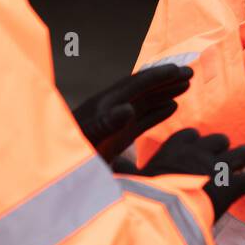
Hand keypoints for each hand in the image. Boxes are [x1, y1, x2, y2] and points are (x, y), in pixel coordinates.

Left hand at [71, 64, 193, 160]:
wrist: (55, 173)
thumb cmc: (69, 156)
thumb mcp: (87, 139)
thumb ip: (107, 123)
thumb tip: (129, 107)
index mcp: (104, 106)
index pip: (136, 85)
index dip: (158, 76)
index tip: (180, 70)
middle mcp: (111, 110)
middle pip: (143, 89)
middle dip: (166, 80)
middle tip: (190, 73)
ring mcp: (114, 123)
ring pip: (145, 103)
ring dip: (165, 93)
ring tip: (186, 86)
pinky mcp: (116, 138)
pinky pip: (141, 120)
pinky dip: (158, 112)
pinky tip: (172, 107)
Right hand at [113, 128, 244, 220]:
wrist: (163, 217)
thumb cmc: (143, 200)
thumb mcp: (131, 181)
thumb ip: (127, 170)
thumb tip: (115, 163)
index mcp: (174, 150)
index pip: (190, 135)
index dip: (196, 142)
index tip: (197, 148)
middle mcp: (198, 153)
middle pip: (219, 140)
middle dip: (223, 148)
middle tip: (224, 158)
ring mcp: (218, 168)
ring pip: (241, 153)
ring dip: (244, 157)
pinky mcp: (233, 186)